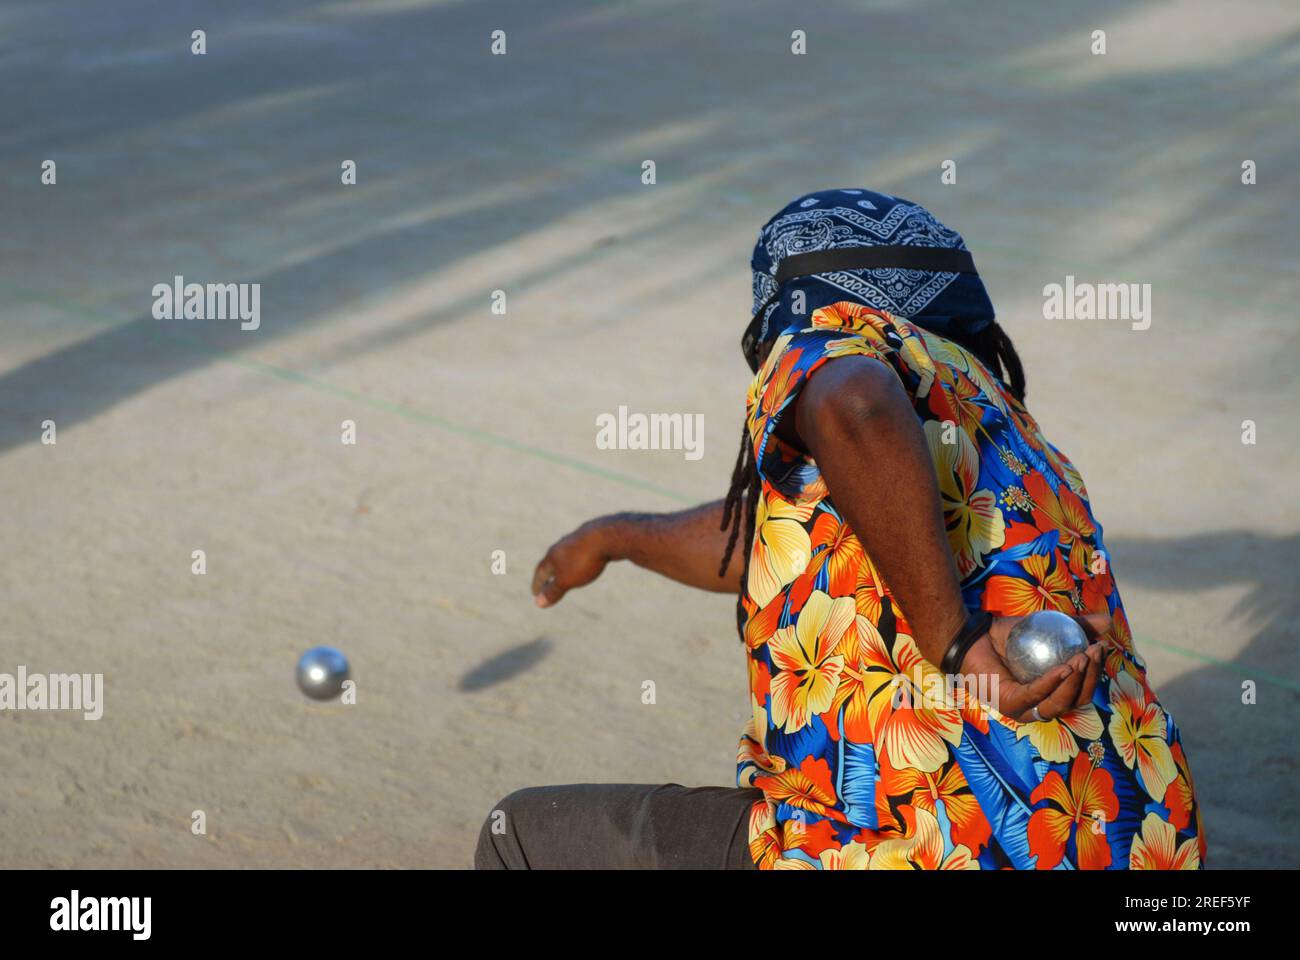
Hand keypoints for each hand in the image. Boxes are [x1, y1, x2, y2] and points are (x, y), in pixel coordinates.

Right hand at [531, 520, 615, 607]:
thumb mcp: (567, 580)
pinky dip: (581, 558)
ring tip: (566, 571)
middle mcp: (563, 544)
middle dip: (550, 572)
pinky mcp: (594, 537)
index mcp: (554, 554)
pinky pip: (584, 550)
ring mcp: (579, 539)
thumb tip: (538, 603)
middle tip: (546, 582)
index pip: (541, 571)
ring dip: (565, 564)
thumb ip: (553, 591)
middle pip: (553, 560)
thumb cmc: (584, 560)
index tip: (535, 593)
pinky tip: (588, 560)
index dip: (538, 584)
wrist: (608, 536)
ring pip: (568, 553)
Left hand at [957, 613, 1110, 722]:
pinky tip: (1065, 666)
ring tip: (1083, 657)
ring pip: (1058, 703)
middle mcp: (1039, 708)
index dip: (1096, 672)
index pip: (1081, 690)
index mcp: (1050, 695)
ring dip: (1075, 681)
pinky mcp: (1008, 705)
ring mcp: (1023, 710)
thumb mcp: (1048, 628)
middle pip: (1075, 700)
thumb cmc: (1007, 636)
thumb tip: (1109, 622)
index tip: (1101, 646)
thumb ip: (1076, 626)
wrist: (971, 636)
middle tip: (1095, 650)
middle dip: (1090, 678)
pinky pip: (1035, 695)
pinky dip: (1052, 682)